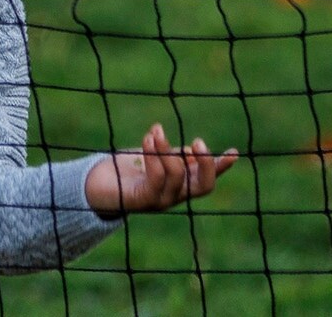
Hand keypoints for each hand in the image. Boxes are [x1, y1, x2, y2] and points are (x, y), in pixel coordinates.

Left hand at [85, 123, 238, 217]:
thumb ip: (174, 155)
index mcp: (181, 185)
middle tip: (197, 141)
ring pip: (177, 177)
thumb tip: (192, 150)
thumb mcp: (155, 158)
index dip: (221, 167)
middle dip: (204, 164)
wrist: (97, 183)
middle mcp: (175, 196)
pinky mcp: (143, 200)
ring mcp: (160, 201)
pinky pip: (156, 179)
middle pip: (203, 187)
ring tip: (156, 130)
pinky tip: (148, 139)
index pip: (207, 178)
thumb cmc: (128, 168)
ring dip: (167, 150)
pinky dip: (155, 156)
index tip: (234, 152)